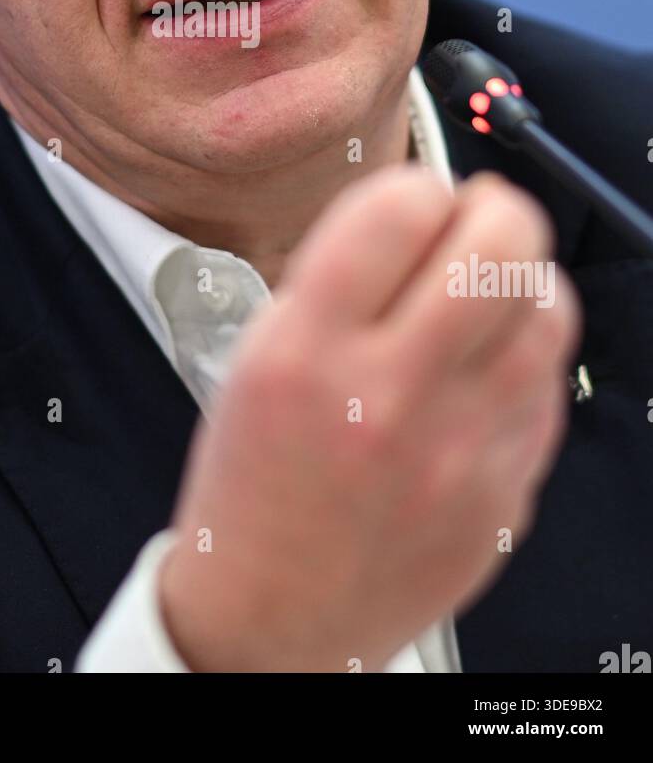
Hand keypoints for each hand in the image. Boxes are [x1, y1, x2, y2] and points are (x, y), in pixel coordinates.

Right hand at [158, 164, 580, 671]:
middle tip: (476, 220)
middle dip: (495, 210)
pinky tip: (488, 364)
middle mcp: (388, 395)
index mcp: (306, 351)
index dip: (418, 185)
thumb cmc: (255, 483)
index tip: (417, 199)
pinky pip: (550, 390)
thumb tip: (424, 210)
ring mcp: (458, 452)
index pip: (401, 207)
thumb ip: (338, 277)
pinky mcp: (504, 497)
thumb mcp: (257, 355)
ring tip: (491, 289)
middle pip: (499, 247)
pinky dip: (528, 356)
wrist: (270, 618)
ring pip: (547, 312)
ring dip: (524, 279)